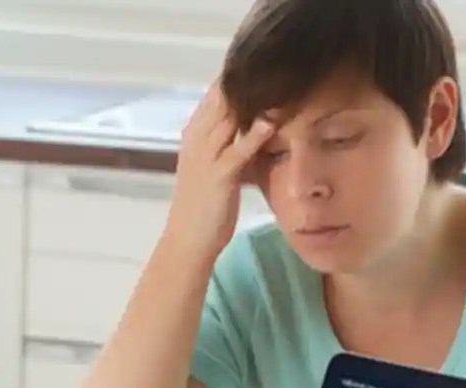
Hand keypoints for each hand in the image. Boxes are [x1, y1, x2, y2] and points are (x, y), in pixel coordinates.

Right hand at [162, 80, 275, 257]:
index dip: (237, 81)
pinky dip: (254, 134)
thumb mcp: (214, 170)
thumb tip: (252, 130)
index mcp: (193, 137)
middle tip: (276, 68)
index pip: (215, 97)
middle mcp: (196, 141)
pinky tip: (270, 121)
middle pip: (222, 101)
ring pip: (229, 119)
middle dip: (247, 84)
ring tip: (278, 83)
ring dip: (253, 100)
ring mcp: (205, 157)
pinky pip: (238, 150)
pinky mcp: (219, 176)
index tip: (263, 69)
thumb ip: (228, 147)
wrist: (187, 243)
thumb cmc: (204, 210)